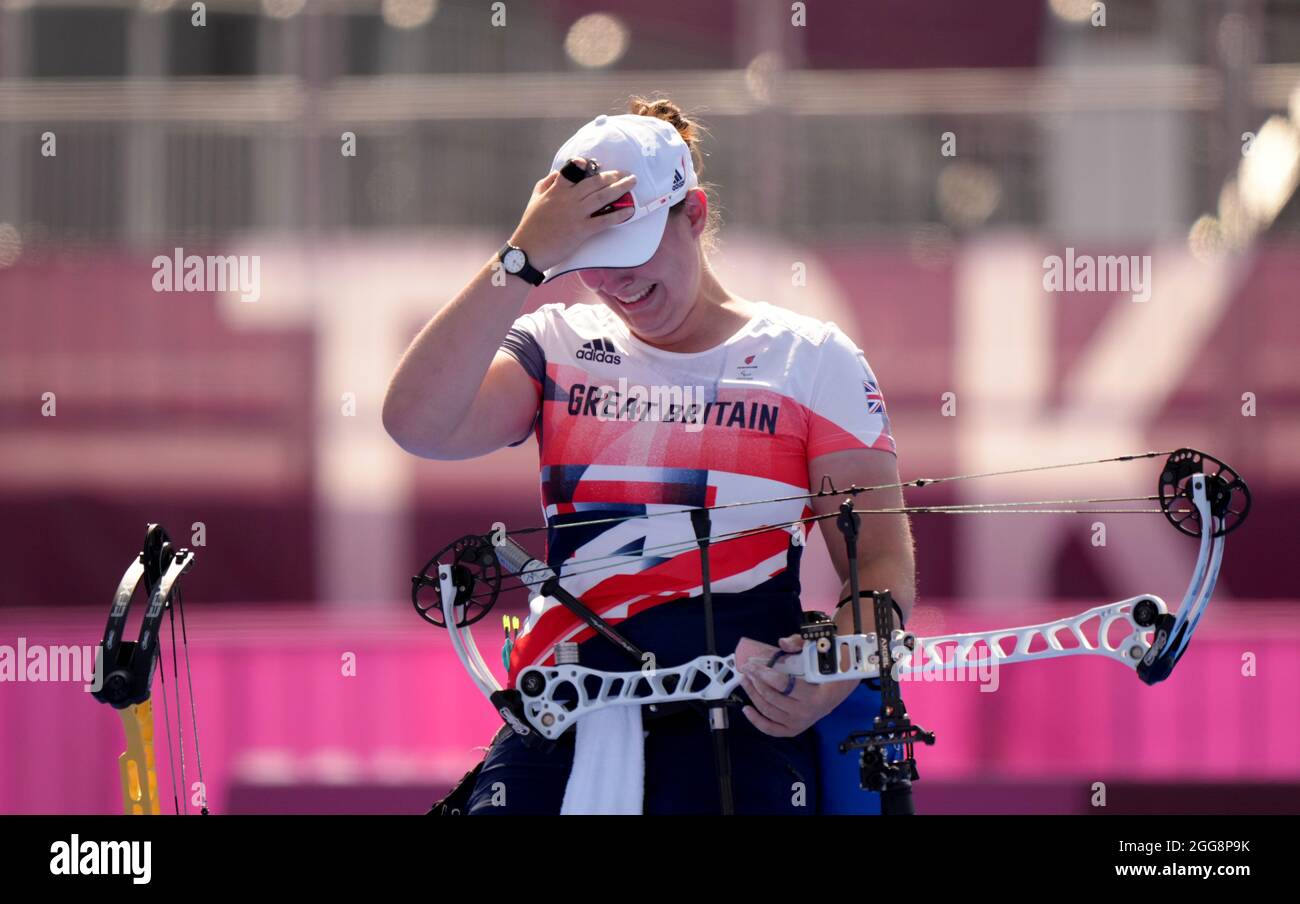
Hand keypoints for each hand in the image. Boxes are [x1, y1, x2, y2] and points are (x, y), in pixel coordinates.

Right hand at [508, 158, 636, 271]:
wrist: (528, 250)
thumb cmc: (531, 226)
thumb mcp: (535, 198)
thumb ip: (547, 183)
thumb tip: (559, 172)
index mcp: (556, 190)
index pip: (572, 170)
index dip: (585, 164)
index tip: (596, 163)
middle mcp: (568, 199)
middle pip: (594, 182)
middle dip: (613, 175)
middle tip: (626, 173)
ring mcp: (575, 214)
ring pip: (602, 197)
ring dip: (620, 188)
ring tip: (632, 183)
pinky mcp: (581, 230)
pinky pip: (603, 220)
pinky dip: (617, 215)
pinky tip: (629, 210)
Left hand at [737, 634, 856, 737]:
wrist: (838, 692)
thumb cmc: (825, 672)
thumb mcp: (817, 653)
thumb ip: (800, 644)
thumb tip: (783, 643)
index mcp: (814, 696)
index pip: (783, 685)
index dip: (764, 673)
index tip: (751, 664)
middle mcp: (806, 713)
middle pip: (772, 697)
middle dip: (755, 681)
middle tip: (746, 668)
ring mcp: (798, 723)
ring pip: (768, 710)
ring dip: (752, 694)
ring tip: (745, 680)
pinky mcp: (792, 730)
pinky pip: (770, 728)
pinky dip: (756, 720)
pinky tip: (746, 708)